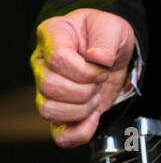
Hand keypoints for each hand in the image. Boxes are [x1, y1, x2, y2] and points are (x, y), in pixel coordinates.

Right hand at [30, 9, 135, 146]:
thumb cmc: (107, 34)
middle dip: (84, 88)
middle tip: (99, 79)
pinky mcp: (60, 112)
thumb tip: (98, 60)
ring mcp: (47, 90)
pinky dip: (80, 132)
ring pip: (49, 110)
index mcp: (52, 35)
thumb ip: (105, 40)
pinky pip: (60, 135)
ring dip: (81, 108)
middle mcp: (43, 63)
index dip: (84, 69)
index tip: (101, 66)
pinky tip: (93, 117)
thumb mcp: (112, 27)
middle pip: (50, 87)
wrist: (115, 53)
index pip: (57, 59)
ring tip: (95, 93)